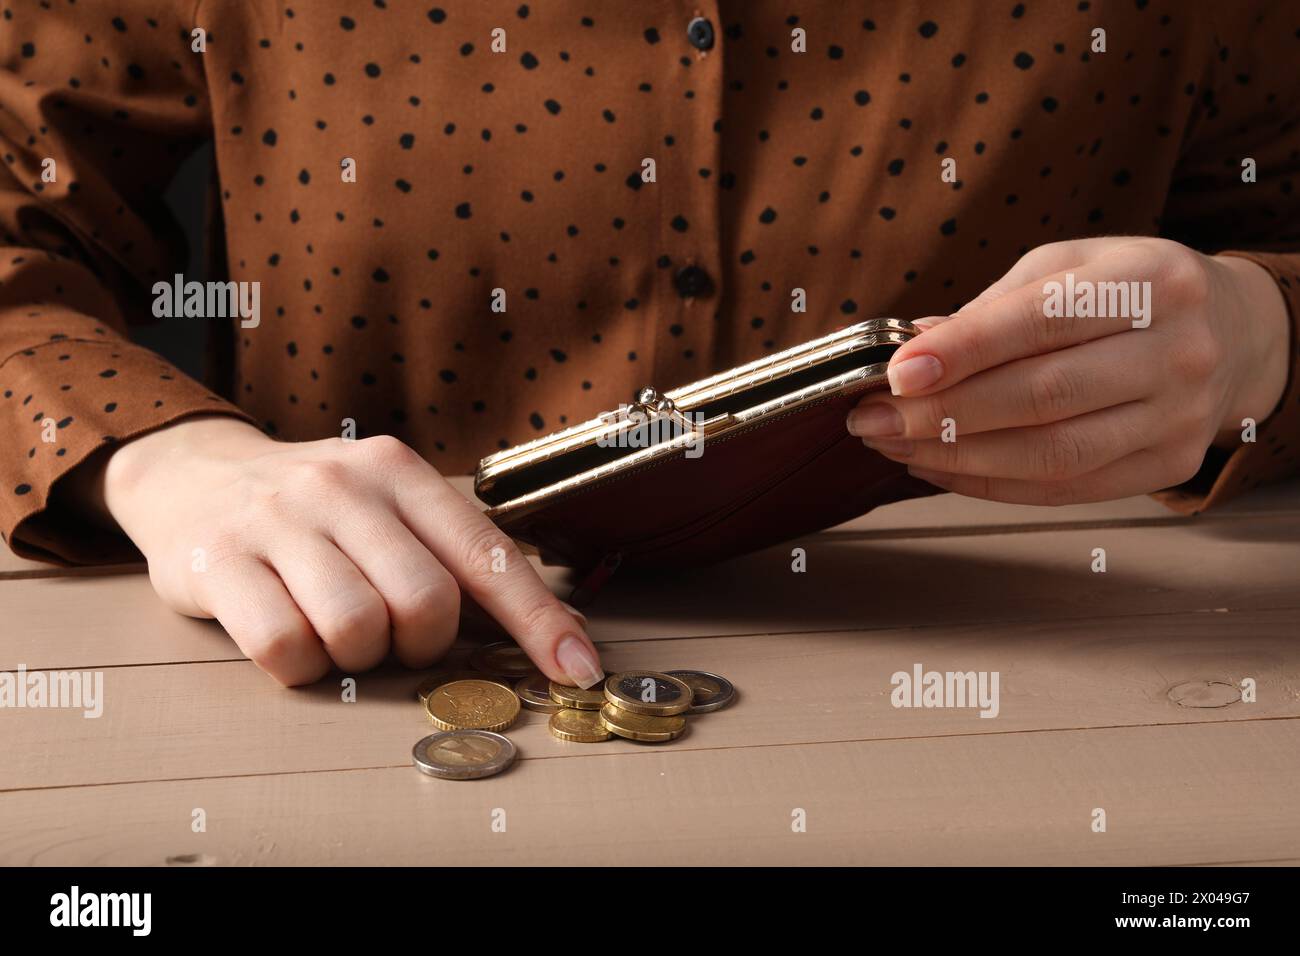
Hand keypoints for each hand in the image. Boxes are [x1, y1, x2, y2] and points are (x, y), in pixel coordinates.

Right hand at [78, 415, 602, 686]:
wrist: (193, 473)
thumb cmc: (316, 511)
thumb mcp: (390, 509)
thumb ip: (458, 560)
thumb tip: (561, 634)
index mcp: (401, 472)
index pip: (487, 556)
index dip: (539, 621)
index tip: (578, 671)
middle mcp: (343, 486)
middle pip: (425, 603)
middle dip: (420, 643)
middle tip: (392, 635)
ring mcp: (277, 519)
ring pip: (355, 630)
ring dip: (356, 657)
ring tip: (335, 629)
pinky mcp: (218, 560)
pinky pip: (283, 648)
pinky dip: (299, 667)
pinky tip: (292, 639)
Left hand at [846, 237, 1289, 503]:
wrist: (1231, 333)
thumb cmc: (1128, 291)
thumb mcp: (1068, 267)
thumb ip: (993, 307)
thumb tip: (911, 350)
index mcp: (1150, 281)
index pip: (1043, 320)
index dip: (964, 349)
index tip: (896, 372)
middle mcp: (1176, 351)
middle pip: (1043, 396)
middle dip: (944, 414)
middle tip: (874, 420)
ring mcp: (1178, 415)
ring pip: (1051, 453)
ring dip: (958, 458)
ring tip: (894, 446)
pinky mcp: (1168, 463)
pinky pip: (1064, 487)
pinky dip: (991, 483)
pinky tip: (940, 468)